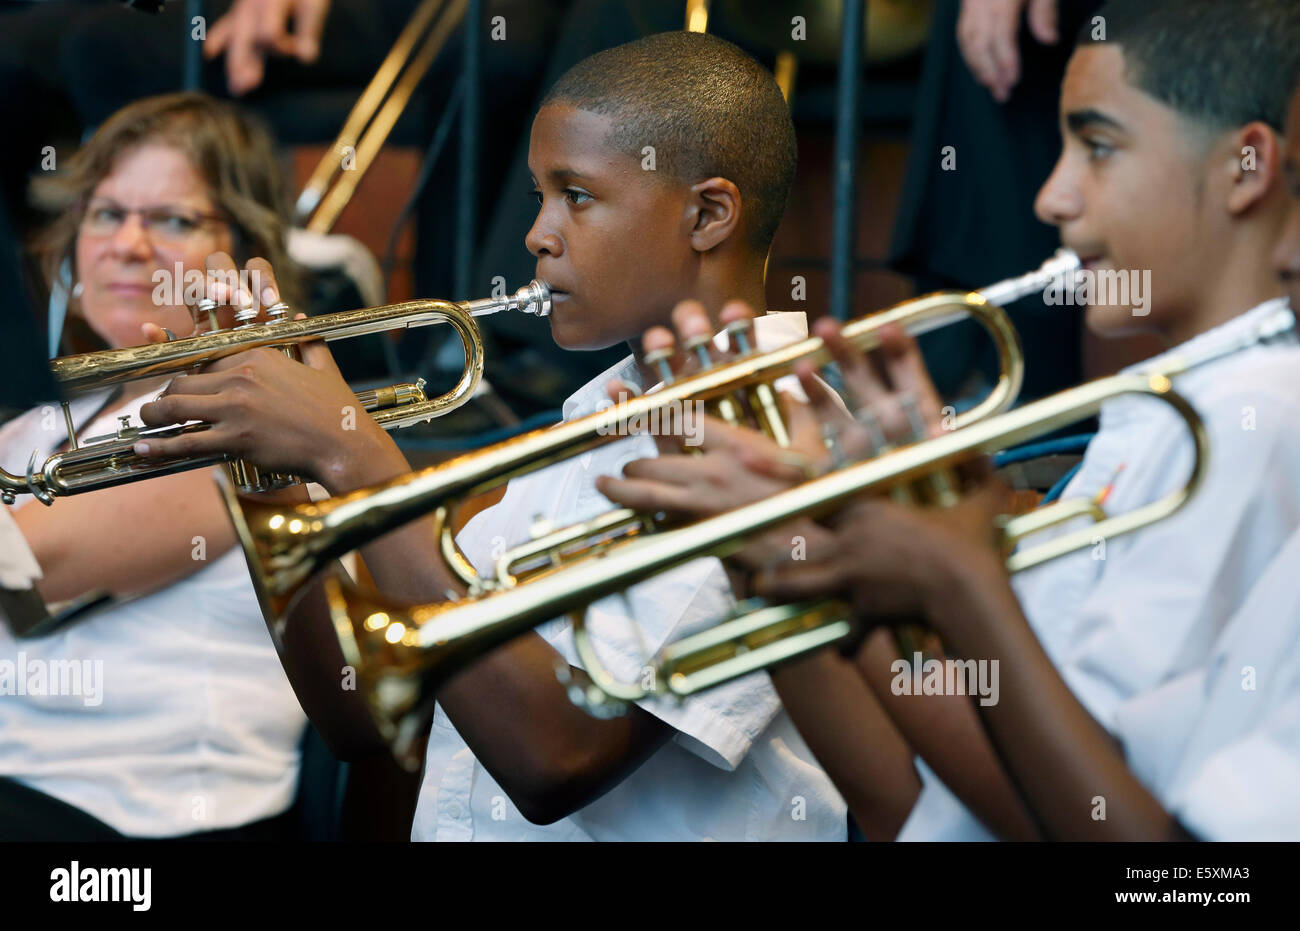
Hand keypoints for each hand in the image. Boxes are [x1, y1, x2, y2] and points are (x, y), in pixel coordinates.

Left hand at [135, 254, 396, 491]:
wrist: (346, 444)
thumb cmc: (337, 408)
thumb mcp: (323, 365)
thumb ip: (307, 339)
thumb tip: (302, 316)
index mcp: (257, 355)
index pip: (205, 358)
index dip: (186, 372)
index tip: (177, 381)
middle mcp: (241, 377)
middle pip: (182, 381)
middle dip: (166, 396)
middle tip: (158, 408)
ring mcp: (237, 408)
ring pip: (175, 406)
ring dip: (153, 415)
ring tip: (147, 422)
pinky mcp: (236, 438)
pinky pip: (186, 441)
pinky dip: (160, 448)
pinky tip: (143, 450)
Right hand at [205, 0, 331, 95]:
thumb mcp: (314, 5)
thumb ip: (309, 30)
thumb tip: (306, 58)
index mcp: (271, 1)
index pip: (269, 30)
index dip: (278, 43)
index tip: (297, 50)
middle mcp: (253, 5)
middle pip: (246, 37)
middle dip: (245, 61)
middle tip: (247, 84)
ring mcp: (245, 8)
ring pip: (237, 38)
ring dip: (235, 62)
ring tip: (238, 87)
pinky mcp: (243, 11)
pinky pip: (227, 25)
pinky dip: (219, 37)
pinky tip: (210, 52)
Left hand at [753, 477, 1010, 627]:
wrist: (967, 591)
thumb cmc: (971, 543)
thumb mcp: (980, 505)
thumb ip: (983, 479)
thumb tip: (993, 459)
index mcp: (868, 509)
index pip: (819, 494)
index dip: (792, 486)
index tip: (767, 478)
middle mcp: (850, 541)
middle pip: (799, 540)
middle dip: (781, 540)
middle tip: (754, 542)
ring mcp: (852, 578)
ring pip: (800, 583)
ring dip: (780, 589)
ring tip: (762, 590)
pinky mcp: (862, 611)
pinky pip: (846, 632)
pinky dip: (845, 643)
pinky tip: (842, 651)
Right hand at [957, 0, 1058, 102]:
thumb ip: (1044, 10)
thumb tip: (1048, 40)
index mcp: (1003, 0)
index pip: (1001, 38)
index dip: (1006, 62)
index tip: (1013, 81)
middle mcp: (983, 3)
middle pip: (981, 45)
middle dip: (990, 72)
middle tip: (1002, 94)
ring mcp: (972, 3)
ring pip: (968, 40)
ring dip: (977, 66)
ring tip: (989, 83)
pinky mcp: (969, 3)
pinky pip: (963, 31)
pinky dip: (969, 51)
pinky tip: (978, 62)